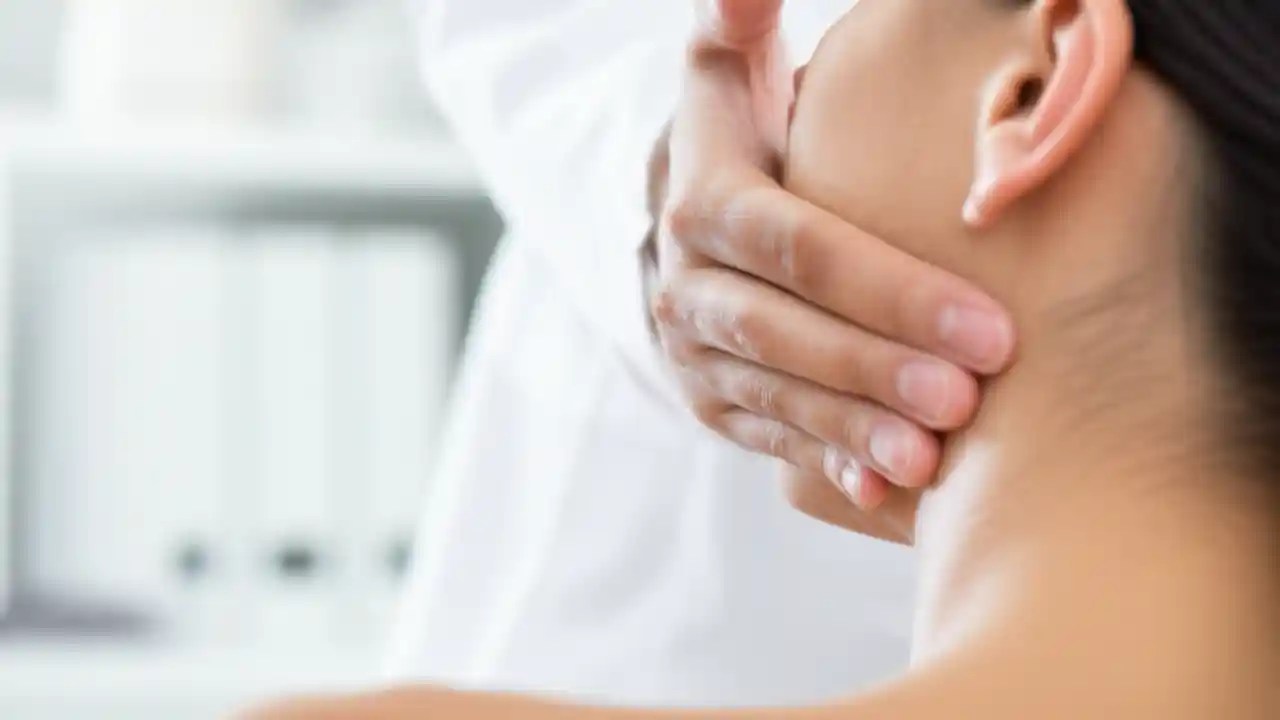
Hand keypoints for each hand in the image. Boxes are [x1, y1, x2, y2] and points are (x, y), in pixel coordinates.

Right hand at [648, 0, 1013, 516]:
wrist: (683, 222)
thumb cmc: (742, 135)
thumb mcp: (731, 74)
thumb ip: (736, 27)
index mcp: (702, 200)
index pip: (794, 245)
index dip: (885, 287)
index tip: (987, 322)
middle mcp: (686, 284)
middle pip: (782, 330)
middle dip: (875, 366)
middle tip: (968, 397)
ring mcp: (694, 352)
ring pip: (775, 395)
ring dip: (852, 428)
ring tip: (930, 459)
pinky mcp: (711, 400)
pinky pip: (766, 437)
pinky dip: (823, 462)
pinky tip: (880, 489)